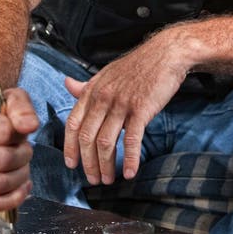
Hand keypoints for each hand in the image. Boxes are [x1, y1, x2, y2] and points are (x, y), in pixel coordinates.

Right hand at [0, 88, 39, 211]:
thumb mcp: (12, 98)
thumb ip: (22, 108)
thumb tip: (30, 126)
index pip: (4, 133)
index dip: (20, 134)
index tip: (18, 131)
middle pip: (4, 161)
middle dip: (24, 156)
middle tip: (24, 149)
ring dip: (21, 176)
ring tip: (21, 165)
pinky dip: (14, 198)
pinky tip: (22, 186)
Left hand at [63, 33, 186, 185]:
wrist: (166, 54)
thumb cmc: (137, 65)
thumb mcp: (107, 73)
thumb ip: (86, 85)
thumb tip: (67, 84)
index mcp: (92, 90)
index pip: (73, 123)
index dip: (70, 147)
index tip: (71, 164)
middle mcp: (103, 98)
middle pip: (87, 137)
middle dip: (88, 163)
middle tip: (93, 179)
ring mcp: (121, 104)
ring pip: (106, 142)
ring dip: (106, 166)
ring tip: (109, 179)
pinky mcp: (141, 109)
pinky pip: (131, 140)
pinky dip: (130, 159)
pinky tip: (130, 172)